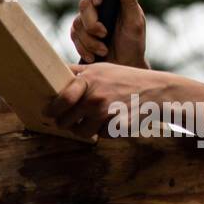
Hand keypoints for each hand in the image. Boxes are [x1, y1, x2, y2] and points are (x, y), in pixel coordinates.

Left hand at [45, 62, 165, 140]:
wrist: (156, 92)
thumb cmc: (126, 79)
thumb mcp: (102, 68)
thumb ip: (78, 72)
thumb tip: (52, 71)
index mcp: (89, 80)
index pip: (61, 100)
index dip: (52, 109)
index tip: (48, 112)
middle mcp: (95, 98)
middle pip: (66, 120)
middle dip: (64, 122)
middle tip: (67, 121)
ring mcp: (106, 114)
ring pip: (80, 132)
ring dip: (82, 129)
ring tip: (90, 120)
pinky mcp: (116, 128)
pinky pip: (99, 136)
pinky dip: (101, 132)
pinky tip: (109, 121)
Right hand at [70, 0, 147, 67]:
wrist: (124, 66)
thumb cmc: (134, 44)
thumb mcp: (135, 23)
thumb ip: (130, 2)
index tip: (99, 2)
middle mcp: (100, 5)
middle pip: (84, 4)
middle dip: (92, 23)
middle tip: (104, 34)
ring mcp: (88, 19)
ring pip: (77, 22)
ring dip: (90, 40)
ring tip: (103, 50)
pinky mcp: (80, 33)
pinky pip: (74, 36)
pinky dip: (83, 47)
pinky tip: (93, 56)